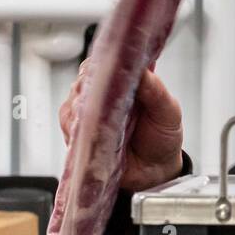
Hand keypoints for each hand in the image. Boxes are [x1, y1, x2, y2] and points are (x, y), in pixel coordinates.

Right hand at [58, 60, 184, 192]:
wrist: (155, 172)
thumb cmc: (162, 137)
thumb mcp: (168, 111)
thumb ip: (156, 90)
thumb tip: (142, 69)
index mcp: (125, 82)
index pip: (102, 62)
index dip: (101, 66)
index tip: (108, 74)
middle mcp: (103, 95)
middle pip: (83, 81)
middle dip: (91, 90)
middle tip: (107, 103)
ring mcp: (89, 114)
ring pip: (71, 103)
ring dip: (83, 111)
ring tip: (104, 124)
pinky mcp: (79, 134)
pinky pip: (67, 126)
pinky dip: (76, 128)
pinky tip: (92, 134)